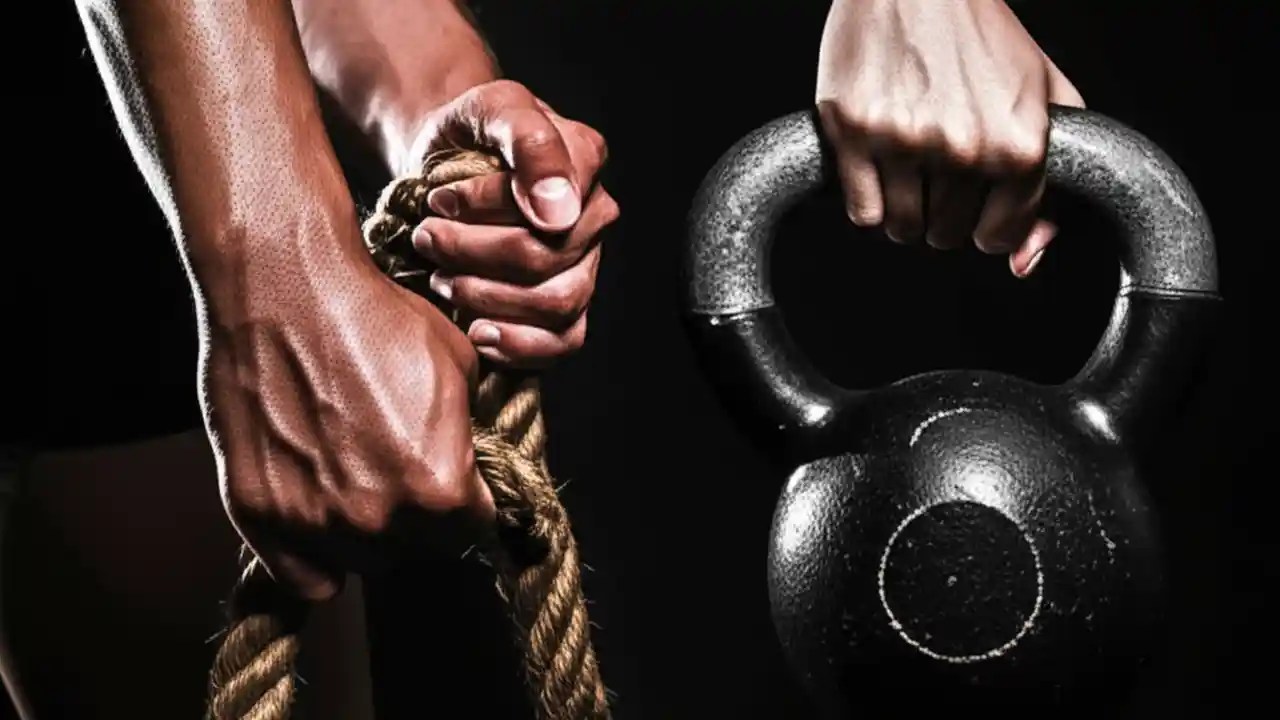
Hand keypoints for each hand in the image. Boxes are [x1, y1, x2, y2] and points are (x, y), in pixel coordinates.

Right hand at [203, 236, 488, 601]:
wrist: (284, 285)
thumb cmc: (374, 317)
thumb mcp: (458, 368)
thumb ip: (467, 434)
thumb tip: (469, 459)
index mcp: (440, 488)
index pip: (474, 529)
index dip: (467, 502)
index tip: (452, 482)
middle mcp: (378, 520)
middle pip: (418, 550)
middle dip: (419, 518)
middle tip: (398, 471)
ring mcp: (313, 524)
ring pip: (362, 563)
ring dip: (367, 534)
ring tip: (355, 478)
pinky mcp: (258, 516)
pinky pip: (303, 577)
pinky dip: (315, 559)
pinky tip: (321, 518)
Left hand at [406, 80, 617, 365]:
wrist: (444, 162)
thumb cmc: (467, 133)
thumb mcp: (489, 108)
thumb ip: (528, 141)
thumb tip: (559, 211)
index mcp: (586, 164)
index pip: (547, 208)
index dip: (485, 213)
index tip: (440, 199)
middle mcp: (593, 219)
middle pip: (545, 263)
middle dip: (471, 255)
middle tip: (427, 238)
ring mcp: (585, 267)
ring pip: (554, 308)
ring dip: (484, 297)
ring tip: (442, 277)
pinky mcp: (566, 310)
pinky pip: (563, 344)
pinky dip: (517, 346)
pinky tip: (476, 329)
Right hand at [815, 0, 1084, 276]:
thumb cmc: (980, 32)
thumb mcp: (1044, 98)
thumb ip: (1052, 185)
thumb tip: (1025, 262)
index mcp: (1018, 143)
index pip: (999, 236)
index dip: (985, 222)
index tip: (976, 199)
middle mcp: (964, 147)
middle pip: (947, 235)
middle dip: (942, 212)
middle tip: (938, 169)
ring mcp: (905, 140)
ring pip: (902, 228)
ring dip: (904, 210)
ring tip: (908, 166)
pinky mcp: (855, 131)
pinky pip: (862, 211)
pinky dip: (869, 199)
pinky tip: (879, 164)